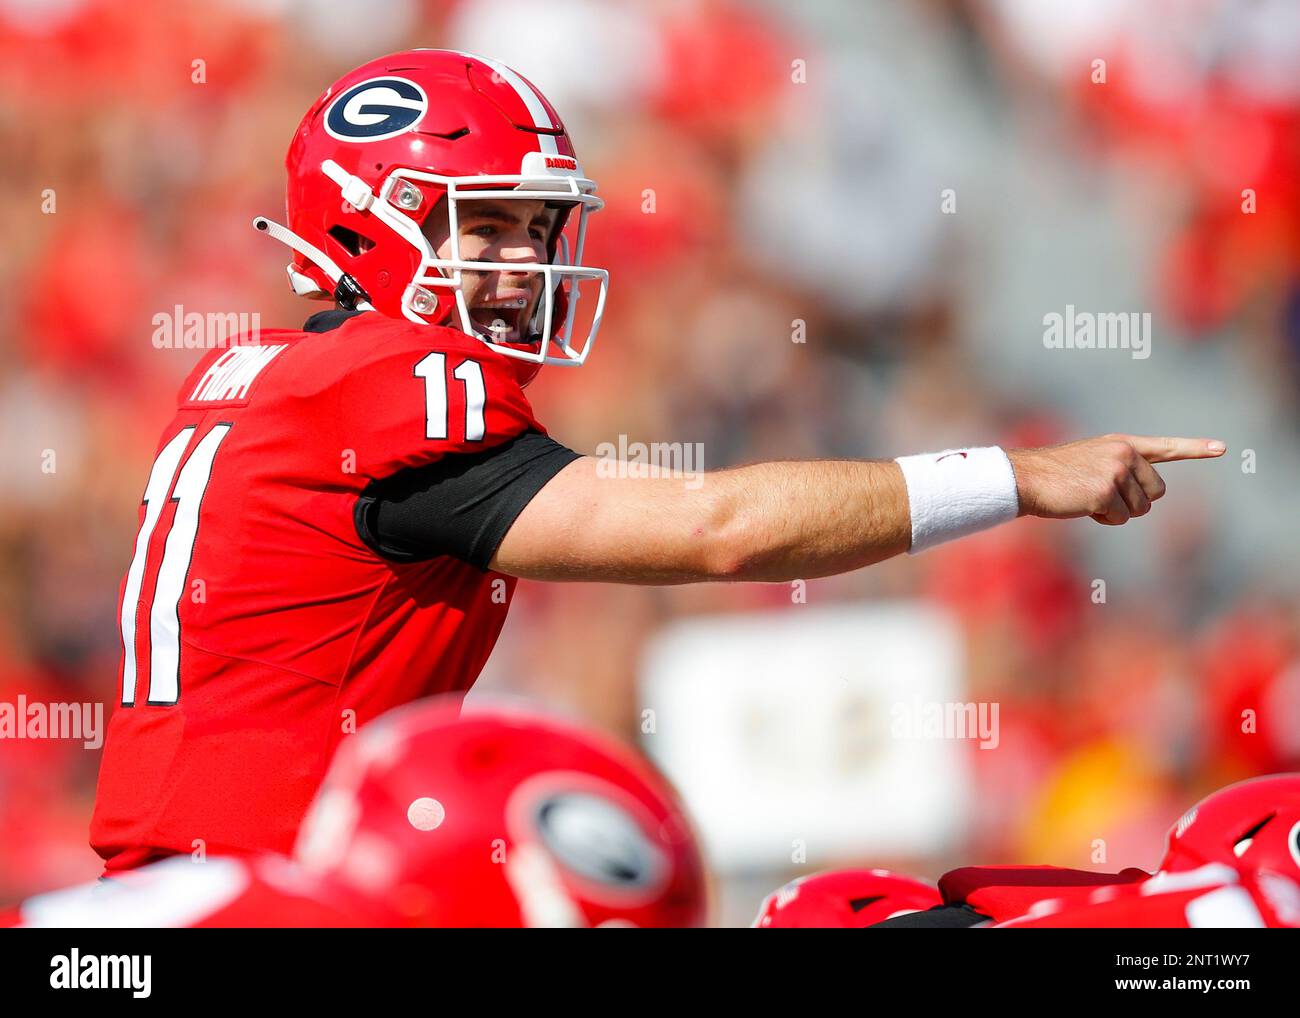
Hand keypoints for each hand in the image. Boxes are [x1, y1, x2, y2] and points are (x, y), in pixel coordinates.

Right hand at [1006, 434, 1225, 525]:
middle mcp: (1124, 454)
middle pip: (1156, 493)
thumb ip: (1121, 471)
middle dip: (1133, 502)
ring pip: (1139, 509)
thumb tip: (1146, 496)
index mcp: (1122, 444)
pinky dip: (1102, 519)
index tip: (1223, 448)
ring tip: (1086, 497)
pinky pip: (1119, 518)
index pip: (1165, 447)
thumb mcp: (1091, 462)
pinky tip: (1081, 505)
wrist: (1025, 477)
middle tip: (1100, 495)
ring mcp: (1116, 472)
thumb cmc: (1054, 475)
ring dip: (1115, 512)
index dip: (1195, 448)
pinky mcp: (1105, 492)